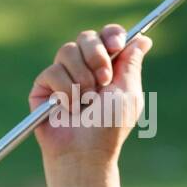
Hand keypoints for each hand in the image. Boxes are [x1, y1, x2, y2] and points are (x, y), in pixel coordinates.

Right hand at [29, 24, 152, 170]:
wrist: (84, 151)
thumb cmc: (109, 127)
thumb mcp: (128, 93)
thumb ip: (132, 63)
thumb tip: (143, 40)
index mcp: (108, 67)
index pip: (108, 35)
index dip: (111, 35)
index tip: (116, 46)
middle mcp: (85, 68)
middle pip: (86, 36)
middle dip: (97, 56)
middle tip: (103, 80)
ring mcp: (63, 75)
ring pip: (67, 50)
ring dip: (81, 78)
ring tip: (85, 102)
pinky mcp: (43, 86)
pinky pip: (52, 71)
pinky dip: (65, 91)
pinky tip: (68, 109)